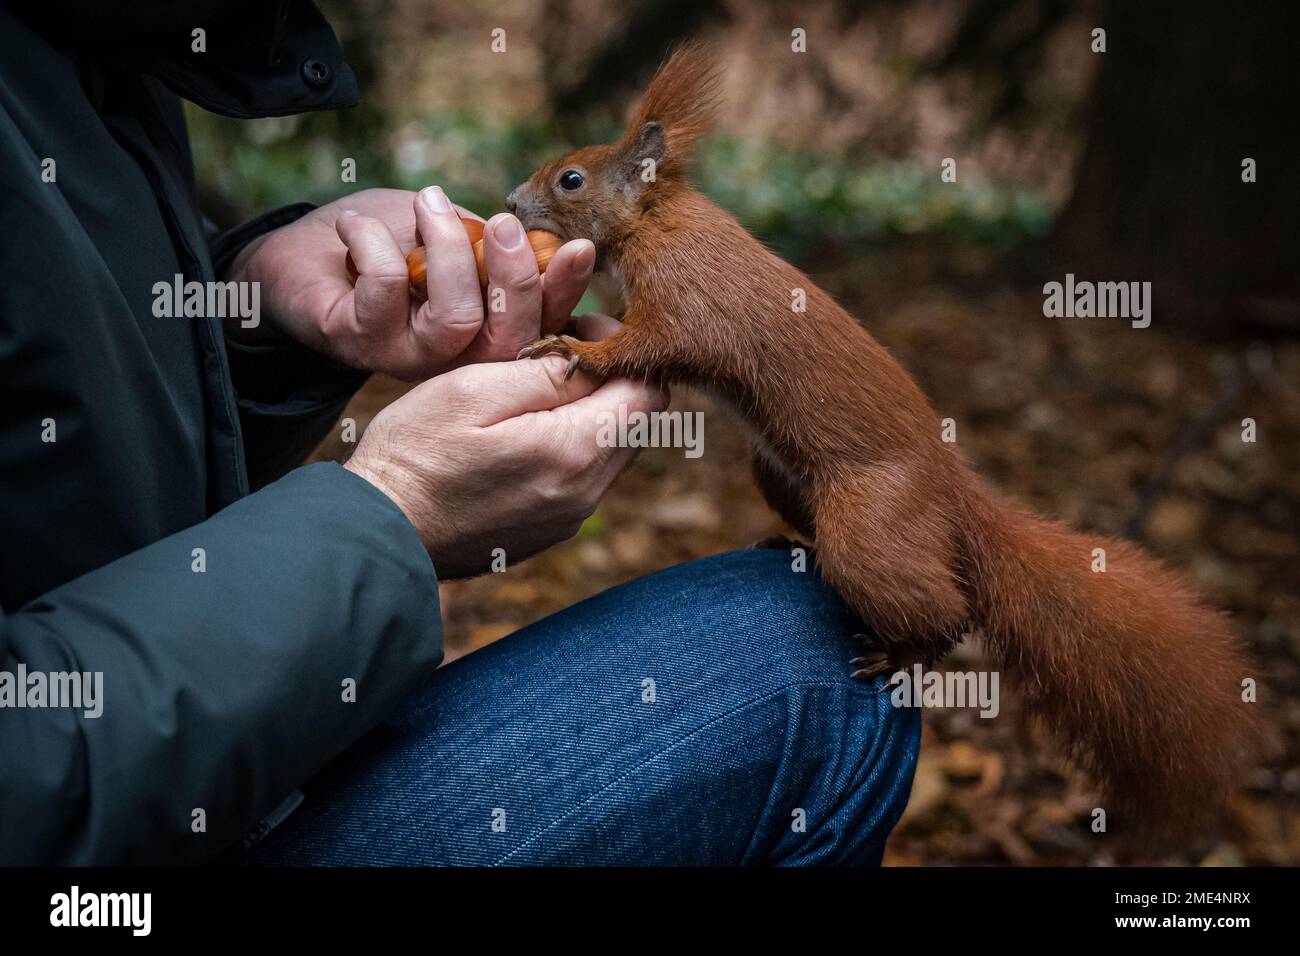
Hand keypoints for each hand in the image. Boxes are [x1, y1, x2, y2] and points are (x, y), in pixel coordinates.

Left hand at [227, 187, 594, 379]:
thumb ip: (489, 244)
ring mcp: (407, 357)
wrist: (298, 256)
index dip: (565, 293)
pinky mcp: (358, 344)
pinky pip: (386, 289)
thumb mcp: (447, 232)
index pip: (542, 326)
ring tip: (428, 204)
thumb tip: (540, 241)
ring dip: (449, 252)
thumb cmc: (384, 240)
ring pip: (455, 323)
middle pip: (510, 340)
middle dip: (516, 278)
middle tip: (502, 223)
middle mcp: (453, 359)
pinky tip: (354, 227)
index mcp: (485, 333)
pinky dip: (375, 242)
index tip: (579, 248)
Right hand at [344, 316, 666, 575]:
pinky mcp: (550, 529)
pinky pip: (582, 478)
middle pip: (637, 423)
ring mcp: (570, 517)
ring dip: (588, 415)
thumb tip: (594, 359)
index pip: (649, 393)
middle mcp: (586, 492)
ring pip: (611, 450)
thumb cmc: (417, 454)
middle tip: (555, 354)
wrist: (379, 533)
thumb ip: (546, 373)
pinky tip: (520, 434)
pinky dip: (568, 448)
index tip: (578, 330)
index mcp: (575, 451)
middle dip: (608, 381)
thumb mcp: (475, 390)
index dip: (620, 351)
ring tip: (532, 392)